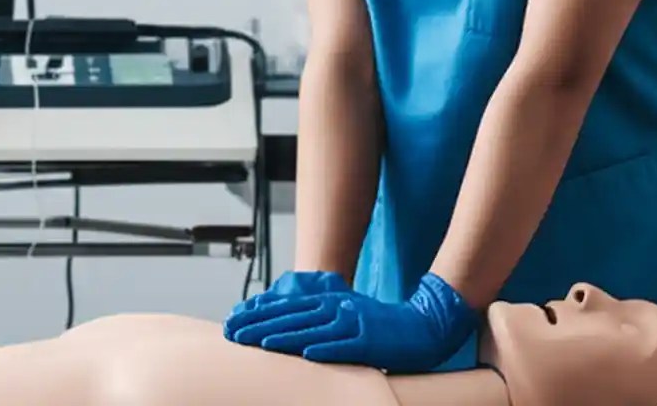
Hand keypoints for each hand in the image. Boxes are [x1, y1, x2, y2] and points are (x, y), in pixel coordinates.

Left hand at [224, 273, 476, 373]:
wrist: (421, 326)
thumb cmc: (379, 325)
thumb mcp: (346, 312)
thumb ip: (319, 316)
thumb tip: (287, 325)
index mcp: (330, 301)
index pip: (286, 306)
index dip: (259, 313)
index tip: (234, 320)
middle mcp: (338, 308)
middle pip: (293, 316)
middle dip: (261, 325)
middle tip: (235, 334)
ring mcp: (354, 323)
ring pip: (313, 330)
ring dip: (286, 337)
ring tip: (261, 343)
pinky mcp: (370, 340)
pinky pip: (344, 346)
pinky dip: (325, 350)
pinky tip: (307, 355)